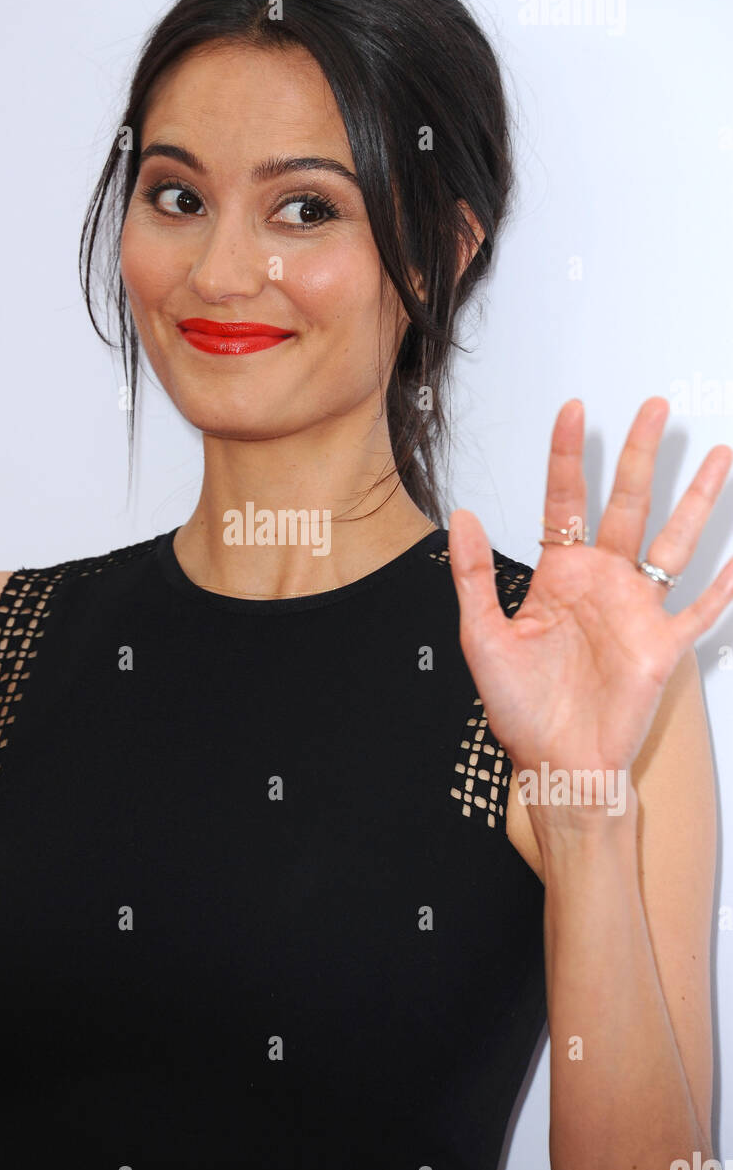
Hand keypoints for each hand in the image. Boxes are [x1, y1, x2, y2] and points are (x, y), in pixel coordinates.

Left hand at [448, 397, 732, 828]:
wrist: (554, 762)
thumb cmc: (518, 706)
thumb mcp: (482, 636)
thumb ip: (475, 576)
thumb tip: (462, 515)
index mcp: (559, 575)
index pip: (565, 502)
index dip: (567, 456)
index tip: (573, 411)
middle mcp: (602, 583)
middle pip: (626, 504)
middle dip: (640, 455)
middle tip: (654, 407)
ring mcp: (637, 611)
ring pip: (673, 541)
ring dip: (696, 500)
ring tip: (718, 454)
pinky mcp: (663, 647)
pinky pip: (701, 609)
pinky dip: (723, 586)